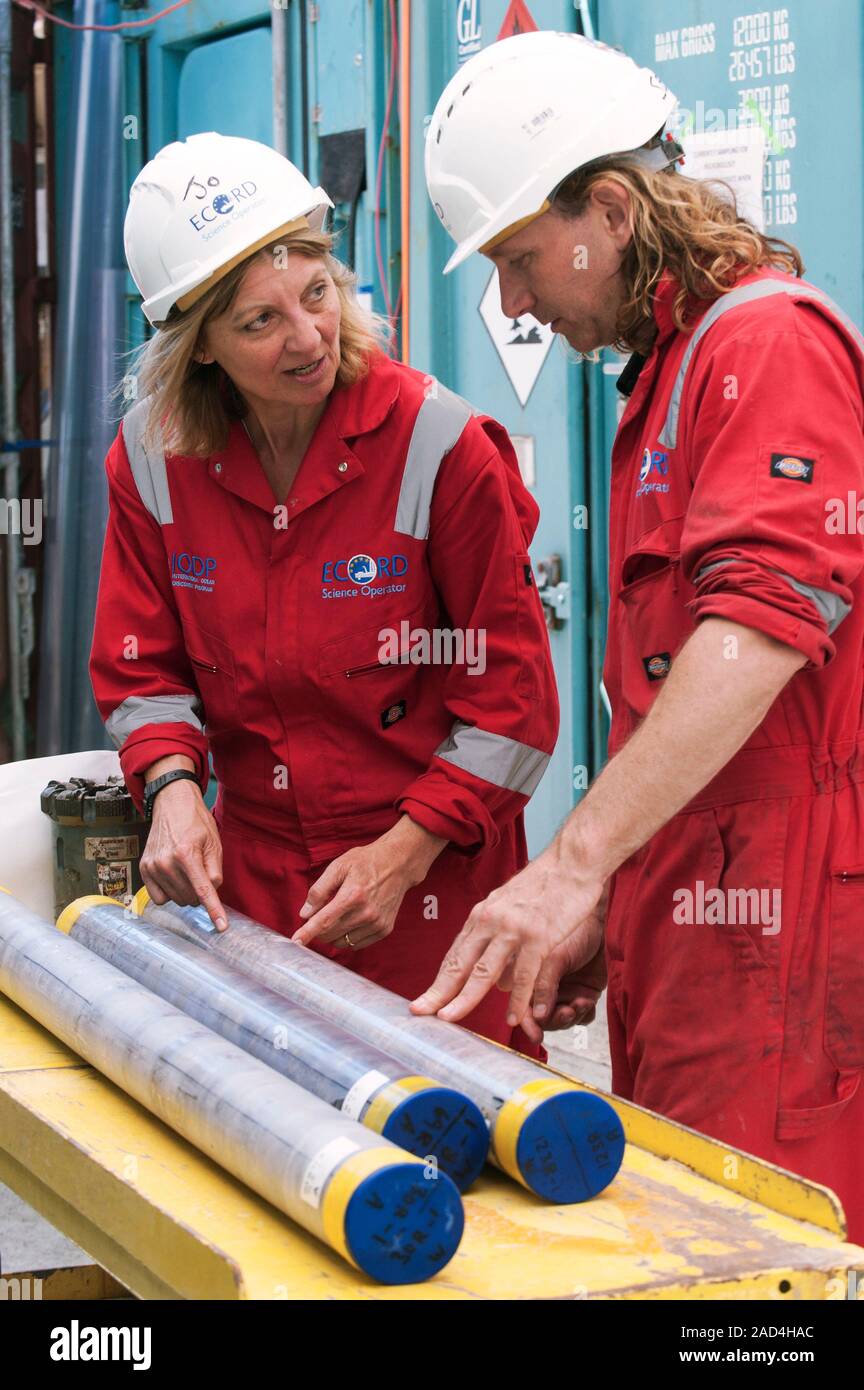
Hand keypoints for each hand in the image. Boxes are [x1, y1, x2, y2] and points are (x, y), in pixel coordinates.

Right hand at [140, 777, 227, 930]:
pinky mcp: (144, 869)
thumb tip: (212, 892)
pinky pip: (159, 898)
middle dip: (201, 892)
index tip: (221, 927)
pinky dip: (170, 893)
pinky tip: (174, 877)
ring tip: (187, 869)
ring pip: (176, 900)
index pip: (203, 890)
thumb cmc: (196, 821)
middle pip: (191, 898)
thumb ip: (215, 870)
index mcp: (186, 854)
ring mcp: (152, 866)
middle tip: (202, 872)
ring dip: (186, 892)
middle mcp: (166, 862)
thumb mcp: (214, 842)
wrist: (171, 804)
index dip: (214, 911)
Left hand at [291, 816, 446, 950]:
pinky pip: (357, 944)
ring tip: (336, 916)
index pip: (324, 921)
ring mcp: (377, 923)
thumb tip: (305, 914)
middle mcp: (366, 913)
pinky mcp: (384, 929)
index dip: (307, 933)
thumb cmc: (366, 862)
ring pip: (343, 942)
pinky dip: (347, 937)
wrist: (398, 864)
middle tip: (319, 914)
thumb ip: (319, 890)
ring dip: (332, 935)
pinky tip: (349, 922)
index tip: (296, 941)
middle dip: (318, 929)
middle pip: (330, 934)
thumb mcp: (339, 866)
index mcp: (352, 895)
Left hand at [410, 835, 604, 1028]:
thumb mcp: (510, 903)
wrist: (572, 862)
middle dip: (439, 991)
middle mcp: (491, 922)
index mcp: (483, 915)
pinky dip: (518, 1001)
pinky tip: (515, 1019)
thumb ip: (497, 931)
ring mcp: (513, 930)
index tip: (424, 1000)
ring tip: (451, 1019)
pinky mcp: (538, 937)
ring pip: (483, 972)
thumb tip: (495, 968)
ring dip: (465, 999)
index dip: (439, 980)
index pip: (455, 954)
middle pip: (460, 964)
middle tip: (421, 1012)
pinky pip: (524, 976)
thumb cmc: (546, 883)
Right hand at [517, 926, 606, 1046]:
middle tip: (566, 1013)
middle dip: (554, 1020)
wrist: (599, 918)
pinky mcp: (584, 993)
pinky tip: (587, 1000)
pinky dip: (585, 1013)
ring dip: (571, 1016)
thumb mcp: (553, 957)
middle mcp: (544, 987)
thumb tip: (536, 1015)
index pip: (522, 1007)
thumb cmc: (572, 930)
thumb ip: (543, 985)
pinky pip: (582, 1016)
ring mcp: (564, 991)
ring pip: (562, 1020)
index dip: (527, 1023)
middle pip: (543, 1019)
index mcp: (528, 977)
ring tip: (579, 1004)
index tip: (536, 1035)